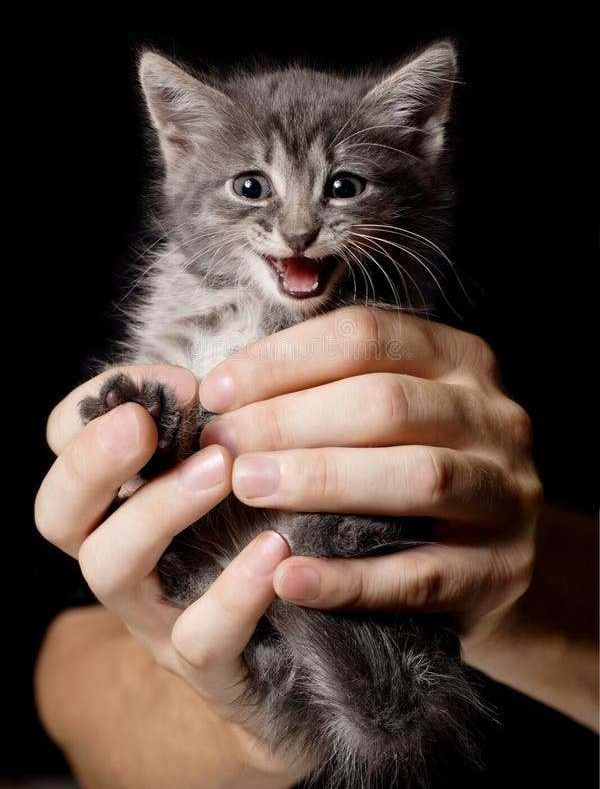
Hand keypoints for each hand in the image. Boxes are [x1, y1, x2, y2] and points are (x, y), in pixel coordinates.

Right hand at [35, 364, 303, 781]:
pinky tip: (273, 550)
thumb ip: (211, 426)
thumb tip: (216, 379)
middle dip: (91, 462)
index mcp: (116, 499)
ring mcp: (152, 613)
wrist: (291, 655)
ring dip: (158, 509)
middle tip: (144, 424)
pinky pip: (201, 635)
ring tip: (221, 470)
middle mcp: (116, 553)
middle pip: (56, 511)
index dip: (95, 404)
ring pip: (111, 567)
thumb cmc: (253, 537)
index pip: (62, 442)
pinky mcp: (204, 664)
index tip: (175, 382)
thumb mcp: (225, 471)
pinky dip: (234, 590)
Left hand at [199, 307, 542, 651]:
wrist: (490, 563)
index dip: (284, 359)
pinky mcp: (502, 571)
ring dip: (323, 480)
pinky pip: (421, 576)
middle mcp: (493, 418)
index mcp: (459, 359)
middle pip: (388, 403)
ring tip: (248, 486)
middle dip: (291, 419)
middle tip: (224, 444)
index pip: (366, 336)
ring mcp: (507, 495)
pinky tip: (288, 576)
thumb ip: (328, 391)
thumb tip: (222, 395)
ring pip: (419, 476)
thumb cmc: (408, 470)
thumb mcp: (387, 415)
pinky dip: (350, 579)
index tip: (217, 391)